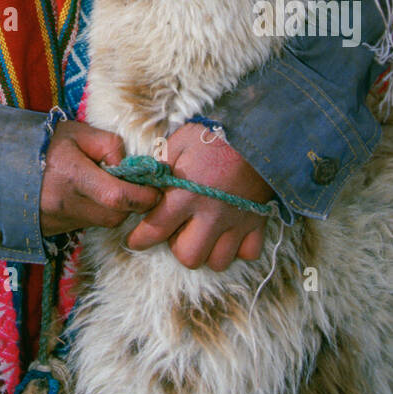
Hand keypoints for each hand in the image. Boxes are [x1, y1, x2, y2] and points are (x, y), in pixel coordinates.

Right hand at [40, 120, 161, 237]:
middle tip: (133, 184)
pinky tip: (86, 195)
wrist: (1, 166)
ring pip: (103, 223)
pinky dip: (95, 212)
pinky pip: (88, 225)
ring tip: (105, 185)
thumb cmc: (43, 143)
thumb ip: (108, 145)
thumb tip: (128, 165)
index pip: (118, 196)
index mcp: (71, 175)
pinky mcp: (56, 231)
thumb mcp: (76, 132)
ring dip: (113, 208)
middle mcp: (66, 204)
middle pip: (115, 215)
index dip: (144, 196)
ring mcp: (59, 221)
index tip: (156, 189)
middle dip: (131, 202)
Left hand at [124, 123, 273, 270]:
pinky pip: (248, 253)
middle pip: (188, 257)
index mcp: (186, 194)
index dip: (140, 240)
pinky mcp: (257, 222)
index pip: (155, 230)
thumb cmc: (214, 135)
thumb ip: (161, 167)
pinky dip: (238, 248)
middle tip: (177, 229)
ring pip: (217, 262)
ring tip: (203, 233)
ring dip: (207, 251)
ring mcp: (236, 222)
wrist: (257, 132)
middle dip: (177, 247)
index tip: (135, 240)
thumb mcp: (179, 143)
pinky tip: (229, 233)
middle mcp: (210, 215)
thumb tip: (145, 184)